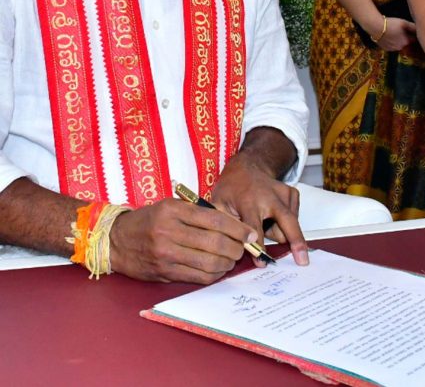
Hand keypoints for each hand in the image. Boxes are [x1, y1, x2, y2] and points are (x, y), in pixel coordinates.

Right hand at [109, 197, 257, 283]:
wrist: (116, 241)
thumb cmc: (149, 220)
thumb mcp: (171, 206)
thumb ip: (198, 212)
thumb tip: (231, 224)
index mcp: (173, 210)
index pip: (215, 220)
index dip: (237, 228)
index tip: (250, 233)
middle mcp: (169, 232)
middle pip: (215, 243)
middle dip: (236, 247)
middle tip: (243, 247)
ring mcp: (166, 254)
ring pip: (209, 262)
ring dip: (228, 262)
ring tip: (232, 258)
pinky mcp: (165, 273)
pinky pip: (198, 277)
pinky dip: (214, 274)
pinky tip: (219, 269)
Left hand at [211, 152, 308, 265]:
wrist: (246, 168)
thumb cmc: (231, 190)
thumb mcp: (219, 205)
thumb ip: (225, 225)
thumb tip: (233, 247)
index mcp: (248, 201)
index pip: (254, 227)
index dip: (258, 245)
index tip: (262, 262)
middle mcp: (269, 196)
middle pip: (287, 221)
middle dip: (295, 241)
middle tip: (302, 261)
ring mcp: (283, 193)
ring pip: (290, 224)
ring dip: (279, 232)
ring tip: (264, 222)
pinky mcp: (293, 193)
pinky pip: (294, 218)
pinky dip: (284, 223)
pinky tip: (271, 215)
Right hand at [375, 17, 416, 51]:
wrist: (376, 27)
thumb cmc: (391, 24)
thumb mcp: (404, 23)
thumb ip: (413, 27)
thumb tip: (419, 29)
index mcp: (406, 42)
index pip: (414, 40)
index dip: (413, 34)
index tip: (412, 31)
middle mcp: (401, 48)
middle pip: (406, 43)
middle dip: (406, 38)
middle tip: (402, 30)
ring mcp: (392, 49)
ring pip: (399, 45)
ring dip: (399, 41)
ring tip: (395, 33)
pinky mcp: (386, 49)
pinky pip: (392, 46)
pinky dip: (392, 43)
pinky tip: (389, 36)